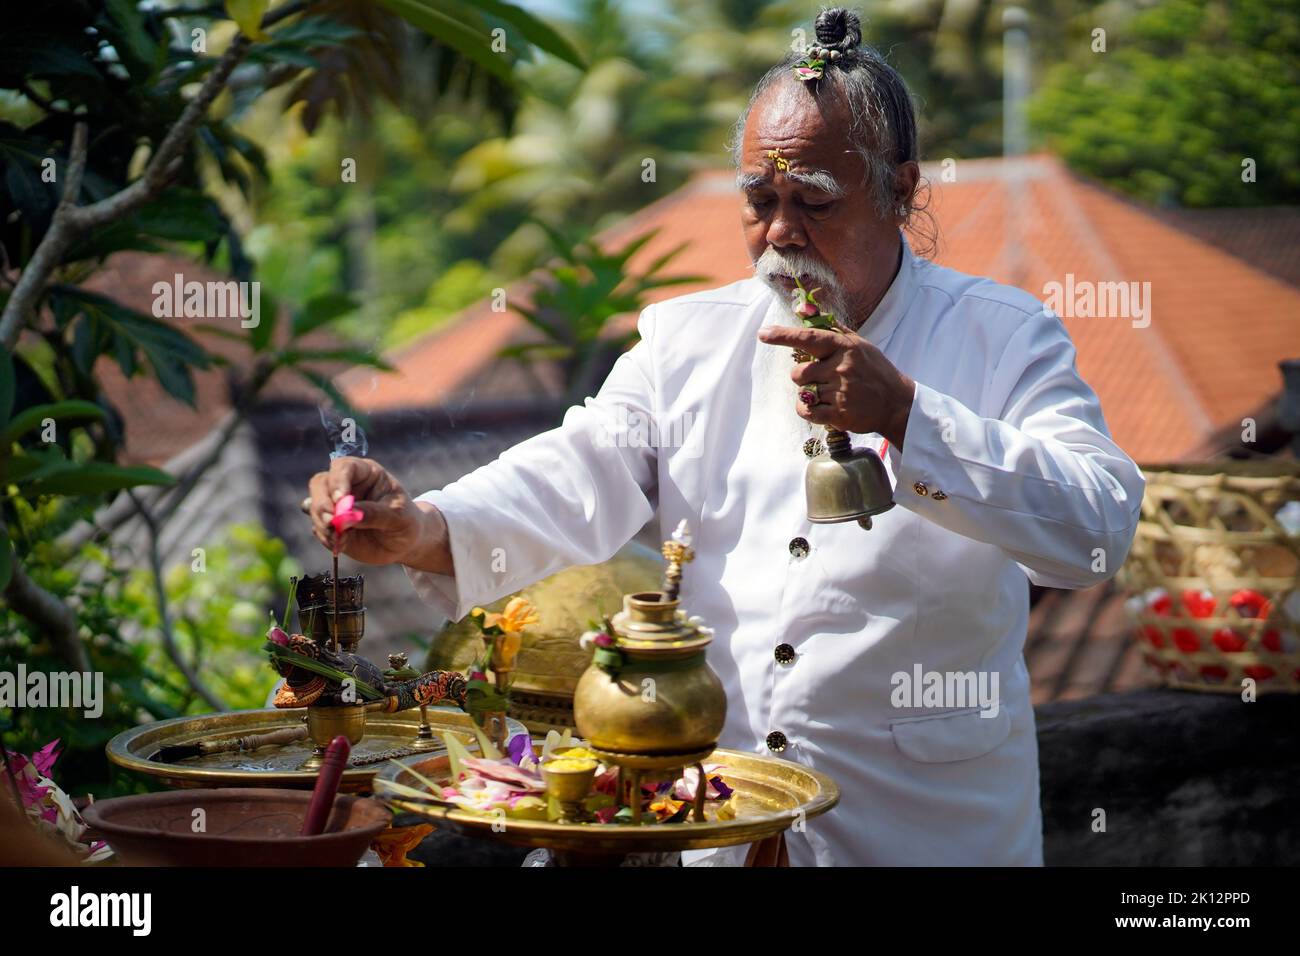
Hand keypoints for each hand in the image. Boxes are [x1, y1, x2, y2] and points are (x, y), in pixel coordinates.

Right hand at [305, 457, 433, 566]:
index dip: (338, 481)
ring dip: (322, 523)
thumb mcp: (399, 517)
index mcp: (366, 473)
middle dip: (322, 503)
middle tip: (332, 522)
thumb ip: (375, 513)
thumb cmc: (407, 522)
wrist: (404, 544)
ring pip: (314, 506)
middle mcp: (347, 485)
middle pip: (320, 483)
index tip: (340, 500)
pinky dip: (325, 537)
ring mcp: (336, 505)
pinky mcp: (331, 524)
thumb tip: (348, 514)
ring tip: (340, 538)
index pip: (344, 467)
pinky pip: (318, 528)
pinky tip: (341, 545)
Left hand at [757, 326, 915, 448]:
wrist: (896, 403)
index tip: (763, 334)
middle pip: (798, 373)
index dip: (783, 336)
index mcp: (844, 347)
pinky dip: (807, 410)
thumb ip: (831, 328)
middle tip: (822, 379)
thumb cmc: (874, 370)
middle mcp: (842, 368)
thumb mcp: (859, 344)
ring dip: (810, 395)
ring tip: (830, 394)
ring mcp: (841, 392)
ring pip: (803, 393)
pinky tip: (821, 408)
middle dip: (803, 377)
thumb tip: (803, 309)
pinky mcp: (839, 414)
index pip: (808, 338)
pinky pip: (806, 411)